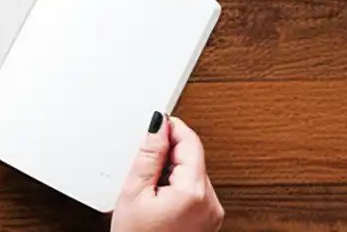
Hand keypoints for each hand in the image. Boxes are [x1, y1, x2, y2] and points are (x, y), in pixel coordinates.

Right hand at [110, 113, 223, 231]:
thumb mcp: (134, 193)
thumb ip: (149, 154)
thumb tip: (158, 125)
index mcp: (194, 191)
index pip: (190, 141)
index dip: (172, 127)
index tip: (157, 123)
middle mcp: (211, 202)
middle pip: (192, 158)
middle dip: (168, 155)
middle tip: (144, 168)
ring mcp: (212, 214)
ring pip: (193, 174)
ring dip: (172, 173)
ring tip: (149, 192)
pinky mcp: (208, 222)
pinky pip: (195, 193)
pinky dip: (177, 189)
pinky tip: (159, 203)